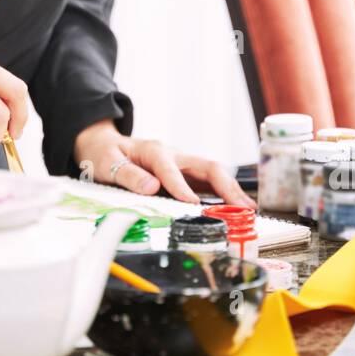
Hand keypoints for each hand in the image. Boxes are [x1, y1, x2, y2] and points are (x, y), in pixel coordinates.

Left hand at [72, 120, 254, 206]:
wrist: (106, 146)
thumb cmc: (107, 155)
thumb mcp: (108, 163)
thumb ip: (128, 175)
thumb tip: (151, 188)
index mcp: (154, 151)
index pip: (169, 168)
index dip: (181, 186)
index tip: (192, 204)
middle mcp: (174, 155)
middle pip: (207, 166)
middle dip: (226, 186)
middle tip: (242, 207)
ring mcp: (183, 164)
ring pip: (214, 174)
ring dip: (232, 191)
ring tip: (248, 210)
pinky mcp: (186, 174)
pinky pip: (209, 183)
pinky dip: (224, 194)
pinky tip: (236, 207)